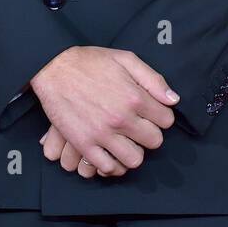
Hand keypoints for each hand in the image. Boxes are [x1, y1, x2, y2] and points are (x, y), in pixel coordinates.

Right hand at [30, 45, 178, 176]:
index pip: (166, 120)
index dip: (161, 116)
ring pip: (134, 160)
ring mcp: (102, 134)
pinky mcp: (84, 144)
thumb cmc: (90, 61)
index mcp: (135, 97)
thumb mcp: (126, 59)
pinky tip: (111, 153)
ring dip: (134, 152)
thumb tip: (173, 100)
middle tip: (139, 127)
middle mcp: (122, 118)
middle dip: (150, 134)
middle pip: (154, 142)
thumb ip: (153, 79)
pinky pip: (107, 167)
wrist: (54, 68)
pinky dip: (113, 165)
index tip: (151, 113)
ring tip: (126, 142)